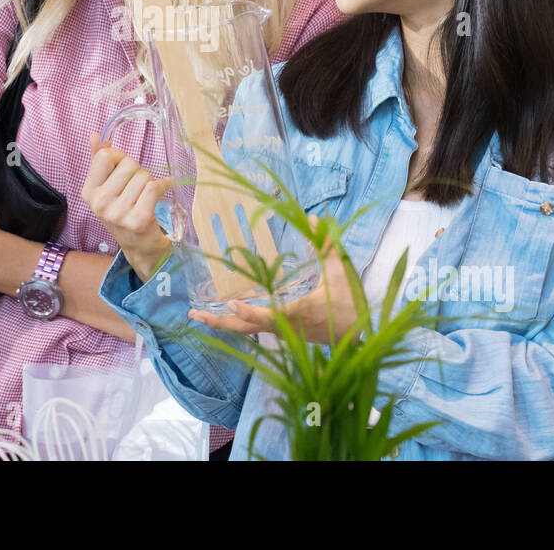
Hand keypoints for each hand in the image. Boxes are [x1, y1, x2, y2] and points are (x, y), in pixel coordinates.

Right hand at [81, 134, 171, 282]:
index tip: (123, 167)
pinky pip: (154, 188)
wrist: (139, 246)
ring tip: (145, 195)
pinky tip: (160, 194)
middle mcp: (100, 203)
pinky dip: (163, 186)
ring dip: (149, 182)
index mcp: (89, 192)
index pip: (104, 156)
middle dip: (137, 171)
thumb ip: (98, 160)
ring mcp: (118, 213)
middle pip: (128, 164)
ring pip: (143, 176)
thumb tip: (94, 136)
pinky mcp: (139, 220)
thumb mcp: (106, 187)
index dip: (119, 157)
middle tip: (136, 187)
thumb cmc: (122, 211)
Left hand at [188, 223, 358, 344]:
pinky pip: (255, 329)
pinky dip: (237, 322)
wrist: (358, 335)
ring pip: (248, 330)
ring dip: (224, 323)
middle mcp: (286, 328)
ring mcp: (283, 334)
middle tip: (194, 314)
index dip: (251, 311)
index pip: (271, 316)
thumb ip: (326, 244)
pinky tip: (223, 313)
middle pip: (248, 328)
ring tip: (199, 314)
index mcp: (299, 312)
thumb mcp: (341, 271)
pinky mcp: (283, 334)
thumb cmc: (349, 303)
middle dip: (220, 322)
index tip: (232, 303)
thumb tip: (312, 218)